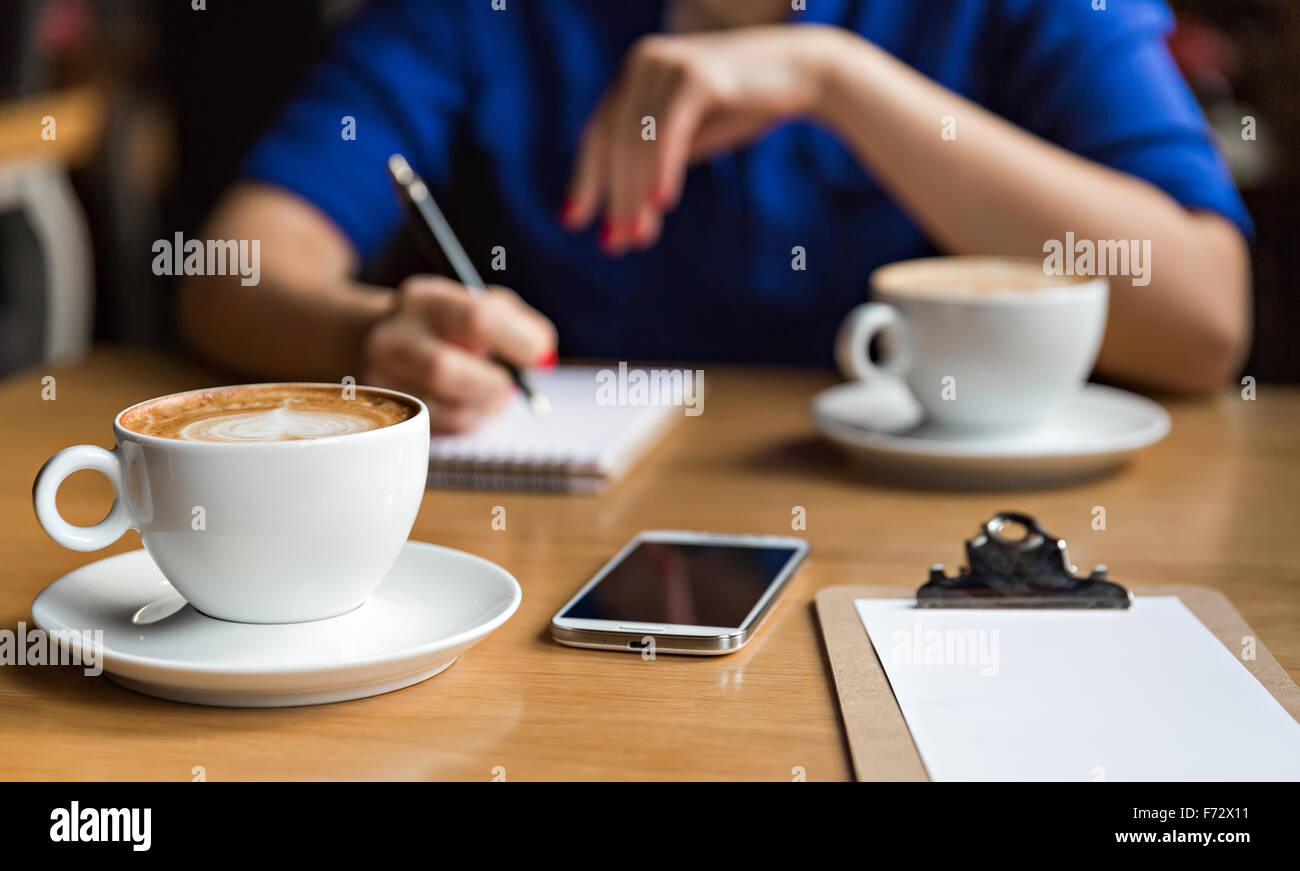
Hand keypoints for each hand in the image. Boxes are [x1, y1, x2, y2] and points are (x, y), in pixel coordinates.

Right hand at [363, 276, 556, 432]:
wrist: (373, 339)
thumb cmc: (445, 324)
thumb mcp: (474, 303)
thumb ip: (516, 322)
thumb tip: (545, 356)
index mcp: (424, 299)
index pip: (475, 318)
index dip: (517, 341)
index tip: (541, 355)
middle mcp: (392, 338)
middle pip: (442, 369)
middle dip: (490, 385)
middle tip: (510, 388)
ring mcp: (381, 381)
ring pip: (443, 410)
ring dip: (482, 407)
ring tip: (488, 393)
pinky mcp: (386, 417)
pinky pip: (440, 432)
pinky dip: (466, 421)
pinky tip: (463, 403)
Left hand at [560, 25, 839, 253]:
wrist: (804, 71)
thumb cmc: (747, 106)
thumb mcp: (690, 136)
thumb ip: (654, 162)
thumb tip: (619, 216)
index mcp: (636, 73)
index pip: (598, 133)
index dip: (585, 180)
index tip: (573, 221)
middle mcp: (643, 62)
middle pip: (612, 141)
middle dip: (613, 197)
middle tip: (615, 244)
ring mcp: (667, 64)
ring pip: (635, 141)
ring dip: (634, 195)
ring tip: (637, 237)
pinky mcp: (694, 76)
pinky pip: (666, 132)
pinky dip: (661, 170)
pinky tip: (661, 204)